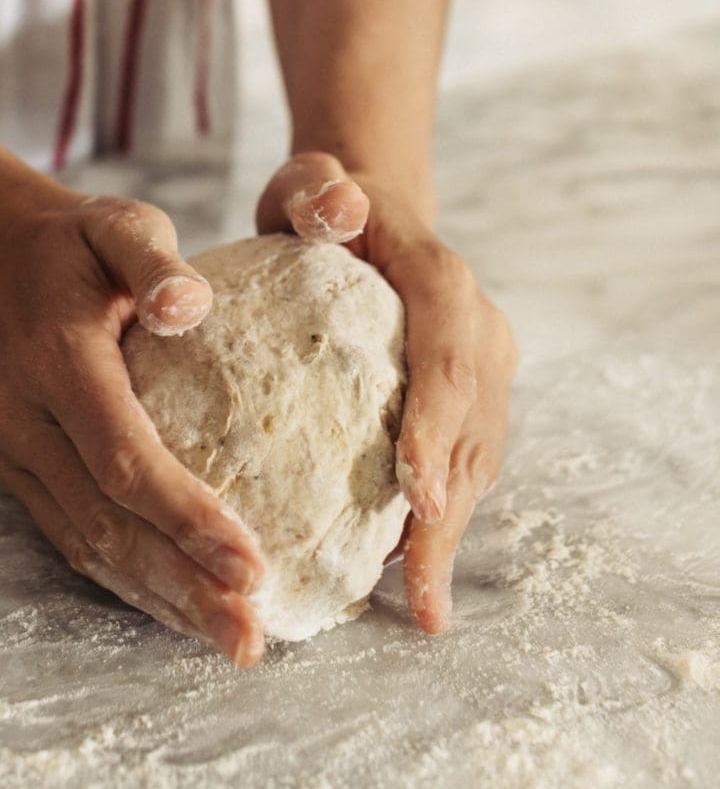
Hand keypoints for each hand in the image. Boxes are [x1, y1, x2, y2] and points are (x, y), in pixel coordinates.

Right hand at [0, 172, 266, 664]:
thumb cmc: (74, 240)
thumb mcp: (117, 222)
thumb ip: (154, 260)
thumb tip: (193, 307)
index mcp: (57, 361)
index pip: (123, 459)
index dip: (186, 519)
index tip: (253, 567)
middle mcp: (25, 419)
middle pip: (107, 525)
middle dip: (181, 587)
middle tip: (251, 640)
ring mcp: (12, 450)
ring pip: (86, 544)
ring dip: (157, 599)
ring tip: (228, 637)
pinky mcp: (14, 465)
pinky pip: (72, 534)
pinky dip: (126, 577)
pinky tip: (176, 602)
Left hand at [257, 151, 517, 633]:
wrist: (364, 212)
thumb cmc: (325, 204)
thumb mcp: (310, 184)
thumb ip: (316, 191)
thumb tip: (338, 208)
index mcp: (443, 280)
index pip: (450, 353)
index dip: (439, 424)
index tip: (418, 492)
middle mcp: (477, 330)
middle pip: (473, 425)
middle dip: (449, 509)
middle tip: (420, 585)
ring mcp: (480, 370)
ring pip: (475, 458)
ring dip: (450, 531)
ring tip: (423, 605)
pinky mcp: (466, 402)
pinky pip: (459, 464)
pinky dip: (439, 519)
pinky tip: (410, 576)